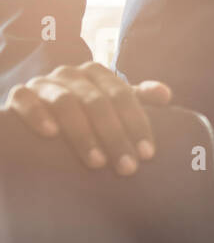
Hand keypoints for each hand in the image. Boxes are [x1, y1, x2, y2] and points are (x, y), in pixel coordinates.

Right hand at [2, 62, 171, 174]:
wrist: (37, 114)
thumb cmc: (85, 115)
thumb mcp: (112, 105)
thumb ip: (139, 99)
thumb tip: (166, 94)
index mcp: (98, 74)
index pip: (123, 96)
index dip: (137, 124)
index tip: (148, 154)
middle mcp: (71, 74)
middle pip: (98, 102)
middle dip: (116, 136)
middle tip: (128, 168)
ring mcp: (44, 83)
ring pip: (66, 102)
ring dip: (83, 134)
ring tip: (97, 162)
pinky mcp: (19, 94)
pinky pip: (25, 100)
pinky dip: (38, 115)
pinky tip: (51, 135)